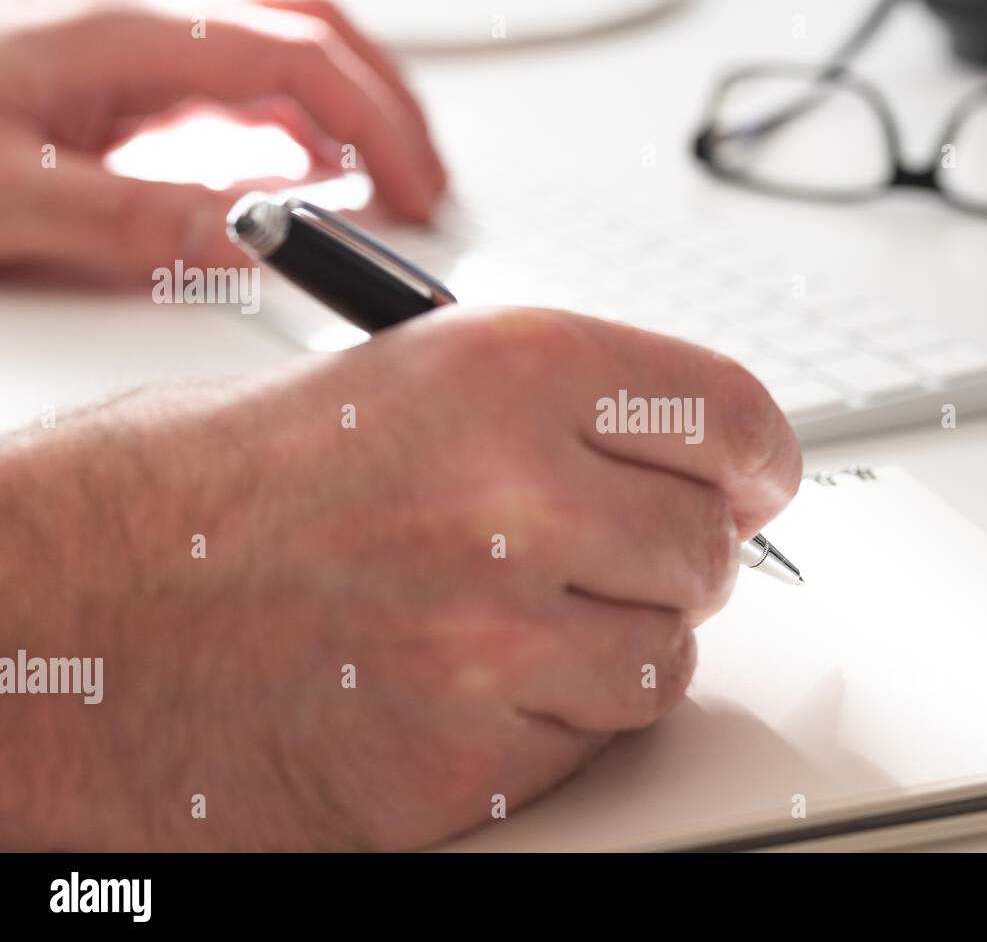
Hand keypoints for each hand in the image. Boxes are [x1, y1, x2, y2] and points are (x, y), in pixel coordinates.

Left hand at [0, 0, 444, 281]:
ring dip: (348, 113)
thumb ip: (136, 215)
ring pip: (278, 56)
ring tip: (385, 179)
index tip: (415, 191)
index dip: (376, 121)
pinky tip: (295, 179)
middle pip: (307, 30)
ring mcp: (126, 54)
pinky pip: (234, 95)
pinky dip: (293, 135)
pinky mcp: (112, 89)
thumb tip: (256, 232)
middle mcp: (134, 29)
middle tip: (425, 178)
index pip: (297, 56)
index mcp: (122, 35)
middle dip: (387, 100)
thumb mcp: (4, 198)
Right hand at [0, 307, 801, 848]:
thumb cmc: (220, 489)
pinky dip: (552, 719)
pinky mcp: (462, 759)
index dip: (756, 459)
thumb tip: (688, 454)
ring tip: (503, 620)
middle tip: (601, 555)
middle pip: (711, 549)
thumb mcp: (402, 380)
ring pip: (666, 657)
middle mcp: (515, 499)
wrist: (84, 610)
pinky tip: (461, 682)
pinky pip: (592, 740)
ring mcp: (494, 642)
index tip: (754, 483)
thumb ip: (563, 412)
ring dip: (613, 644)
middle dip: (672, 557)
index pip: (734, 418)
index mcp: (507, 371)